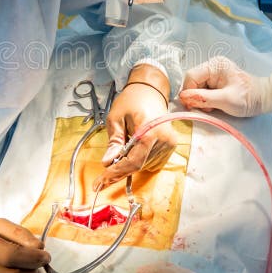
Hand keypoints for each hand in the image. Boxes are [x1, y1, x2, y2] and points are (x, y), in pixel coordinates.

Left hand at [95, 66, 177, 189]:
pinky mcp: (171, 146)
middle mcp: (163, 139)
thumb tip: (108, 162)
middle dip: (120, 169)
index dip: (115, 174)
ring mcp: (169, 144)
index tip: (100, 182)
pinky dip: (140, 159)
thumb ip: (113, 142)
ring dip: (131, 163)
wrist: (150, 91)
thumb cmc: (132, 100)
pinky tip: (135, 147)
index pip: (133, 162)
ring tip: (124, 146)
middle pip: (138, 166)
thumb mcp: (115, 118)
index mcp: (149, 131)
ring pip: (145, 166)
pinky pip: (152, 162)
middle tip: (103, 174)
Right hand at [179, 57, 271, 117]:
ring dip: (201, 100)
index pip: (191, 76)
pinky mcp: (216, 82)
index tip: (195, 106)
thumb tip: (183, 97)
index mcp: (214, 65)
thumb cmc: (248, 98)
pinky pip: (202, 90)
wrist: (264, 99)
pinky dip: (206, 100)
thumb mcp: (225, 100)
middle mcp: (212, 66)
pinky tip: (215, 104)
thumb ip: (203, 98)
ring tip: (214, 106)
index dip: (189, 92)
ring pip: (196, 88)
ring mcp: (214, 74)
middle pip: (192, 82)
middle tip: (208, 107)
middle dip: (196, 97)